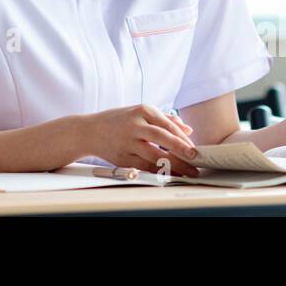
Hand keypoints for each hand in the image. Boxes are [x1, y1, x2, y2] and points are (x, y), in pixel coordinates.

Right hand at [82, 104, 199, 176]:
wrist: (90, 131)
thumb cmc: (119, 121)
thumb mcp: (140, 113)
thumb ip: (165, 119)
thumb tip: (187, 129)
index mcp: (142, 110)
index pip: (168, 125)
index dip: (183, 138)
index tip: (195, 149)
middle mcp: (135, 125)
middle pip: (163, 137)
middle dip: (181, 149)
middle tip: (195, 158)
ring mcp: (128, 142)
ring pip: (155, 155)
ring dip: (175, 165)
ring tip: (188, 171)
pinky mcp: (123, 157)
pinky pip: (145, 166)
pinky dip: (160, 171)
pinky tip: (171, 174)